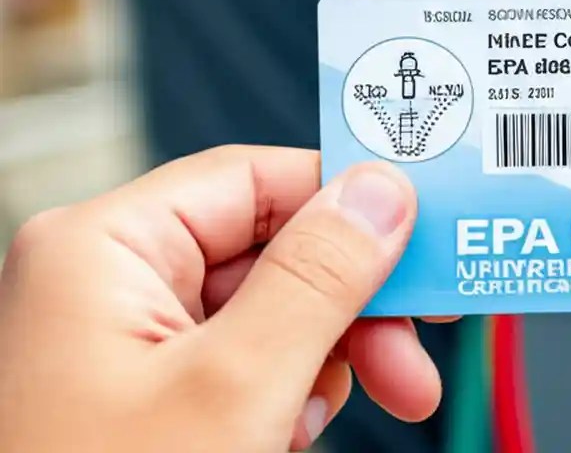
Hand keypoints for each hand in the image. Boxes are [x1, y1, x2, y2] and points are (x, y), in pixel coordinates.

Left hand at [0, 146, 445, 451]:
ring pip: (269, 310)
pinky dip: (284, 395)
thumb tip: (381, 194)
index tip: (431, 236)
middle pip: (274, 249)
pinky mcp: (143, 391)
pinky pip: (243, 361)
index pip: (259, 179)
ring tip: (318, 423)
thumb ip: (318, 278)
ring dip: (322, 361)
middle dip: (351, 308)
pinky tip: (282, 437)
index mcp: (104, 248)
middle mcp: (107, 281)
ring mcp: (122, 340)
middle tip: (413, 359)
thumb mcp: (235, 390)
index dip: (352, 203)